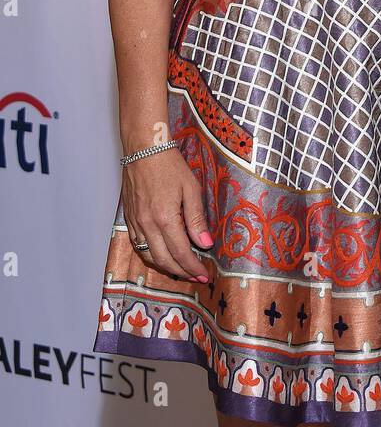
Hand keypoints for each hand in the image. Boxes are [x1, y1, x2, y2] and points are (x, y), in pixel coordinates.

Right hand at [122, 147, 212, 282]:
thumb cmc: (170, 165)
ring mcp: (135, 222)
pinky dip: (151, 255)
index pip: (181, 253)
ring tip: (181, 269)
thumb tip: (205, 244)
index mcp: (164, 218)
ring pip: (148, 256)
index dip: (193, 267)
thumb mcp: (191, 188)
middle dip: (181, 272)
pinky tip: (162, 254)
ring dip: (165, 267)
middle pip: (163, 260)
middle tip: (196, 276)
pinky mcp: (129, 218)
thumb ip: (197, 219)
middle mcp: (147, 224)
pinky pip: (138, 245)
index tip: (204, 275)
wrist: (143, 149)